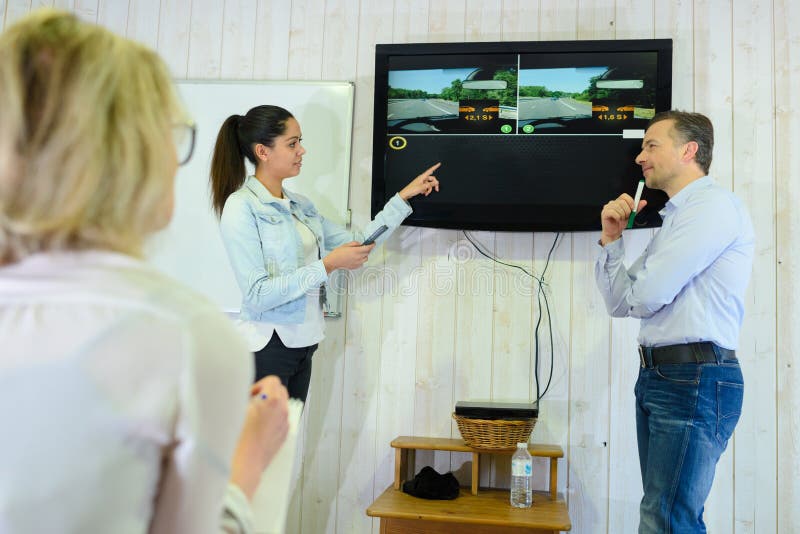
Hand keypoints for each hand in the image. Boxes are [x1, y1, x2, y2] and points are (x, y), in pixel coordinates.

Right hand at [229, 376, 289, 499]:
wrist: (244, 463)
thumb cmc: (237, 437)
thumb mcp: (236, 408)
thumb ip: (245, 395)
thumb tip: (249, 393)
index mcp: (271, 400)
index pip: (272, 380)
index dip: (259, 385)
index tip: (250, 394)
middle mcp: (282, 410)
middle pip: (281, 390)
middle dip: (268, 393)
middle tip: (253, 403)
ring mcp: (284, 423)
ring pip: (282, 405)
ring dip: (271, 406)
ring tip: (255, 416)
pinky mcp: (284, 435)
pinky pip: (281, 419)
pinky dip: (274, 419)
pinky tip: (259, 428)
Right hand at [322, 241, 375, 272]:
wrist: (333, 262)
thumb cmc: (338, 253)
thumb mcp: (346, 245)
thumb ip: (355, 243)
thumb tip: (360, 244)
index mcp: (356, 251)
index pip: (368, 248)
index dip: (372, 245)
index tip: (373, 243)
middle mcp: (358, 257)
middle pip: (368, 253)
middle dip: (367, 249)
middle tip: (364, 247)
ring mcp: (357, 263)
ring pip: (366, 258)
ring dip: (364, 255)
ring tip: (359, 253)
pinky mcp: (356, 267)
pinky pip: (362, 263)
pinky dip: (361, 260)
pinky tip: (355, 258)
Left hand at [398, 162, 441, 199]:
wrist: (406, 194)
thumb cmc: (412, 189)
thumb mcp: (423, 187)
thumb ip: (431, 184)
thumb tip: (437, 182)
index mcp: (423, 176)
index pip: (430, 170)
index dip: (435, 167)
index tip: (439, 164)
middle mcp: (422, 178)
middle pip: (432, 179)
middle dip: (434, 185)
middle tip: (437, 190)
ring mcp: (422, 182)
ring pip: (429, 184)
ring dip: (429, 189)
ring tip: (426, 193)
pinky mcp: (420, 186)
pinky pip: (426, 187)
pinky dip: (426, 190)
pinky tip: (423, 193)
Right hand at [600, 193, 647, 244]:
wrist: (614, 232)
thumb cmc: (620, 223)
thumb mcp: (631, 215)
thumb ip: (636, 208)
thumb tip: (644, 202)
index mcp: (618, 202)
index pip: (624, 196)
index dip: (630, 201)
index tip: (632, 208)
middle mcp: (612, 203)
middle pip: (622, 202)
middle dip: (627, 211)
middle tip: (626, 216)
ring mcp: (607, 207)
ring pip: (618, 207)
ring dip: (622, 215)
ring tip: (621, 219)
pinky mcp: (604, 213)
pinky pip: (613, 212)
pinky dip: (618, 217)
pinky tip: (617, 220)